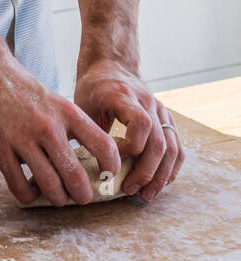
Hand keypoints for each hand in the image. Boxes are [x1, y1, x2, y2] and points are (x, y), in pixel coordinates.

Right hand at [0, 39, 122, 205]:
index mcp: (67, 112)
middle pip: (76, 176)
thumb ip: (71, 128)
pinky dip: (29, 196)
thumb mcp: (55, 101)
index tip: (107, 176)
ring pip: (50, 186)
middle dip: (83, 195)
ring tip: (57, 196)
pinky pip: (19, 187)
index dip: (111, 167)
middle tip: (81, 197)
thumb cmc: (23, 89)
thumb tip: (87, 163)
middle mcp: (48, 126)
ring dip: (57, 199)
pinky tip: (30, 188)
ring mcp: (22, 138)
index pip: (104, 145)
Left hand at [74, 58, 183, 200]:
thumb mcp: (83, 106)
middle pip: (159, 141)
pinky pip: (177, 146)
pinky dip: (171, 167)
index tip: (112, 162)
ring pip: (172, 147)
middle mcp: (148, 102)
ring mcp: (160, 110)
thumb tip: (85, 170)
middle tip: (130, 190)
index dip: (130, 149)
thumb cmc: (93, 88)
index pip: (141, 124)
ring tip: (147, 195)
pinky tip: (161, 183)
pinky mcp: (166, 118)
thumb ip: (88, 134)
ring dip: (161, 175)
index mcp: (125, 96)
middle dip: (146, 171)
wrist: (111, 65)